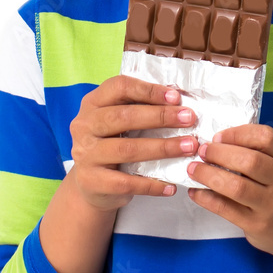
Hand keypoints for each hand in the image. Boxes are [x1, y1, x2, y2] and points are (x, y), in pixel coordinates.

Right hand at [68, 74, 197, 210]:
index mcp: (92, 103)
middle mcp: (84, 126)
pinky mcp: (92, 182)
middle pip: (124, 117)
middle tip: (189, 119)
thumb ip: (141, 107)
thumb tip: (178, 99)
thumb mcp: (119, 120)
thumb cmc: (113, 143)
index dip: (148, 90)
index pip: (119, 87)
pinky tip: (172, 185)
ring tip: (188, 147)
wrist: (90, 185)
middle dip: (161, 117)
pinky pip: (126, 182)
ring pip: (128, 149)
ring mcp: (85, 155)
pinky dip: (152, 184)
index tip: (176, 97)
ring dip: (163, 148)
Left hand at [186, 124, 272, 261]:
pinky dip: (207, 198)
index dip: (239, 133)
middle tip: (201, 151)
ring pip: (237, 187)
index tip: (218, 136)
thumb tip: (215, 143)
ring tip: (193, 169)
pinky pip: (227, 209)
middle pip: (250, 161)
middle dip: (220, 153)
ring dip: (209, 175)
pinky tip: (195, 192)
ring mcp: (269, 204)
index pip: (266, 137)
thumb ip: (258, 154)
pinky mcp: (256, 225)